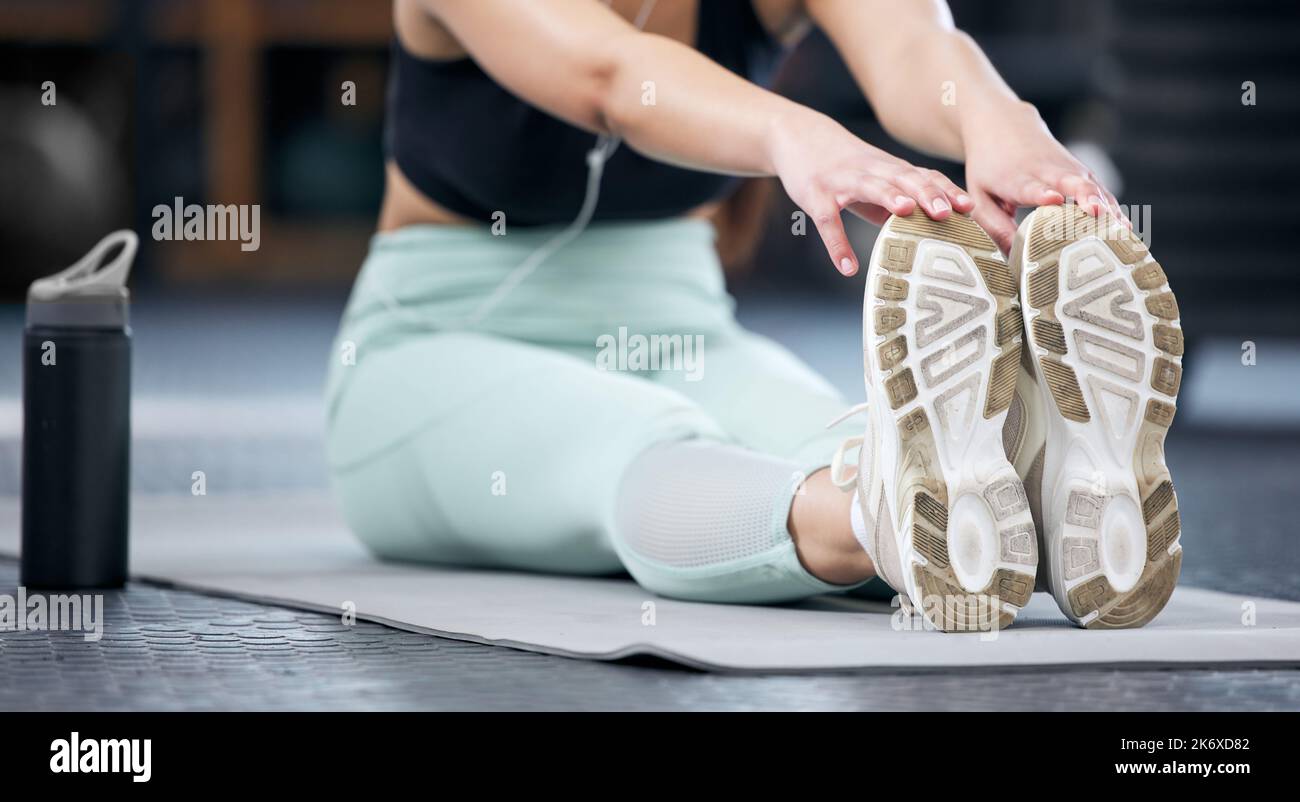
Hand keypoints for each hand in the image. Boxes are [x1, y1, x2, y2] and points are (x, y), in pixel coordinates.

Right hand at [768, 109, 974, 275]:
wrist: (796, 136)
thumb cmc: (841, 166)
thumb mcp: (873, 180)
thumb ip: (896, 204)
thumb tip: (925, 236)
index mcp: (888, 169)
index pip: (923, 176)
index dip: (946, 190)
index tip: (969, 207)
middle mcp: (870, 170)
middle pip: (903, 177)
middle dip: (927, 193)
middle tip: (948, 212)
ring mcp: (841, 180)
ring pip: (869, 186)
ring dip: (889, 197)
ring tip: (907, 214)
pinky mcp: (815, 194)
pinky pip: (827, 220)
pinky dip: (837, 244)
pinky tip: (847, 267)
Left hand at [963, 101, 1126, 253]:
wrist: (1005, 124)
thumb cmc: (989, 169)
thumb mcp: (980, 197)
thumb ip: (994, 227)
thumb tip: (1013, 261)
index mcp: (1016, 178)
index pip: (1031, 185)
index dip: (1042, 193)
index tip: (1053, 199)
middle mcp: (1047, 171)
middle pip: (1071, 183)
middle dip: (1086, 197)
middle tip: (1098, 213)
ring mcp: (1069, 170)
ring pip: (1093, 188)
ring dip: (1107, 207)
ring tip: (1122, 230)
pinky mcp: (1082, 173)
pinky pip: (1101, 192)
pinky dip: (1113, 209)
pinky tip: (1125, 229)